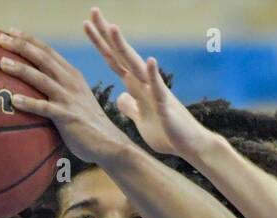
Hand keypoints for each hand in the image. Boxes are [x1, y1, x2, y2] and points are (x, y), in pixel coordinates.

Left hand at [0, 26, 128, 164]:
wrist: (110, 143)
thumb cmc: (88, 124)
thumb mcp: (76, 100)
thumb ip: (58, 90)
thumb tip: (33, 90)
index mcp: (72, 75)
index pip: (48, 51)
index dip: (28, 39)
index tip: (10, 31)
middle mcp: (70, 82)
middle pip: (43, 58)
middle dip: (21, 45)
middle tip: (1, 39)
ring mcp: (69, 99)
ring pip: (41, 79)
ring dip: (21, 69)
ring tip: (2, 63)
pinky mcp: (68, 117)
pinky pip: (45, 108)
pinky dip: (29, 103)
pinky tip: (14, 100)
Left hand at [83, 7, 213, 159]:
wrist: (190, 146)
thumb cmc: (167, 133)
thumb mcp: (141, 121)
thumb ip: (131, 107)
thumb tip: (120, 97)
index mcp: (136, 86)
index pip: (114, 60)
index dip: (100, 43)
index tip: (86, 24)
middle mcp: (145, 83)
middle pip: (121, 55)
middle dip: (106, 35)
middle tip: (93, 11)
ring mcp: (156, 92)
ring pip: (136, 66)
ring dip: (124, 47)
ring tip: (112, 28)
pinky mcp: (166, 106)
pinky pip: (159, 89)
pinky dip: (153, 75)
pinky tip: (149, 61)